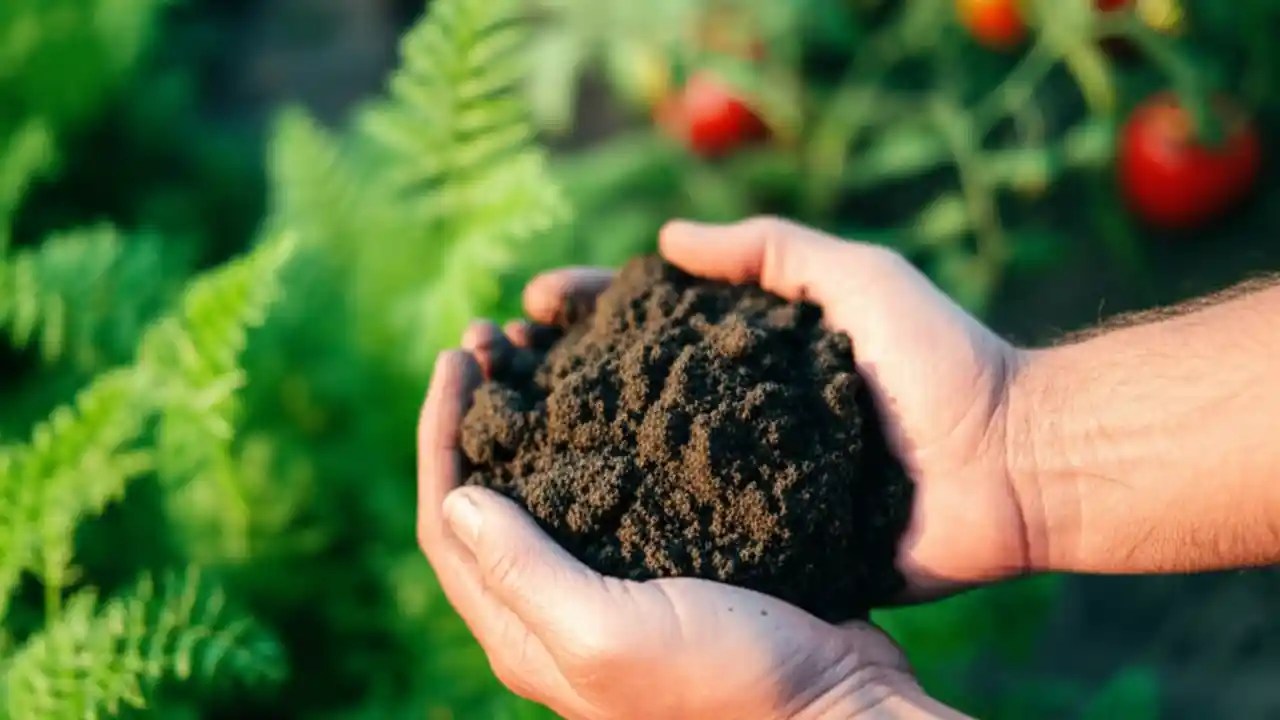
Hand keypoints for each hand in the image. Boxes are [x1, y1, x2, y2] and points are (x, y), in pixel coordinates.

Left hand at [417, 343, 961, 718]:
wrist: (837, 708)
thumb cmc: (728, 684)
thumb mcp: (608, 635)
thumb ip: (522, 572)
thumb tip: (456, 497)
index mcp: (527, 633)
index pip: (448, 525)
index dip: (440, 436)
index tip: (456, 358)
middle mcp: (558, 609)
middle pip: (489, 497)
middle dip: (480, 412)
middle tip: (493, 337)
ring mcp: (615, 583)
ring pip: (548, 484)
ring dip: (534, 414)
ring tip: (542, 346)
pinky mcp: (669, 561)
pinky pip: (612, 485)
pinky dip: (599, 430)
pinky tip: (618, 386)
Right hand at [520, 218, 1031, 598]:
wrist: (1011, 467)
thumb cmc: (941, 362)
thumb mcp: (857, 278)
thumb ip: (772, 247)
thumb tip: (667, 237)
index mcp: (749, 352)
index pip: (649, 320)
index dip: (589, 308)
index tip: (533, 303)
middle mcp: (732, 415)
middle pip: (624, 389)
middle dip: (554, 374)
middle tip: (491, 362)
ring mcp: (740, 479)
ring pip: (635, 461)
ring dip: (565, 446)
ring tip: (499, 430)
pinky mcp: (758, 540)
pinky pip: (678, 529)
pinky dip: (621, 522)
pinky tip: (557, 516)